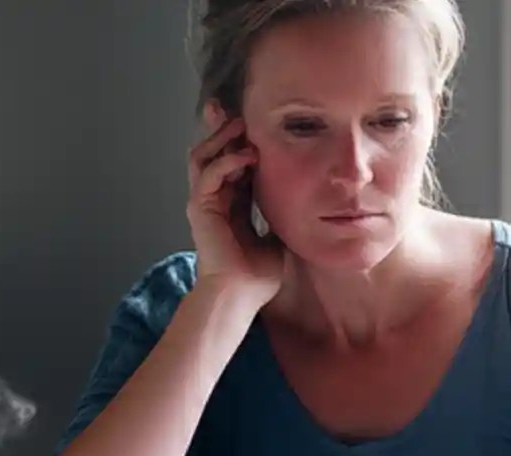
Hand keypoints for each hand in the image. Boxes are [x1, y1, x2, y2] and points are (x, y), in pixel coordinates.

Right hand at [186, 102, 283, 306]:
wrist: (242, 293)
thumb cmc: (259, 272)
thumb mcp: (278, 231)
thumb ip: (283, 210)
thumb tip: (309, 195)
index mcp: (231, 201)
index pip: (231, 160)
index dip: (238, 139)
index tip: (253, 120)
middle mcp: (215, 197)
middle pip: (211, 151)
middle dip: (220, 127)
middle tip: (231, 107)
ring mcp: (205, 202)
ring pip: (203, 156)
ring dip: (221, 138)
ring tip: (240, 125)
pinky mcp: (200, 208)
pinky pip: (209, 175)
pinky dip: (226, 161)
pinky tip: (246, 156)